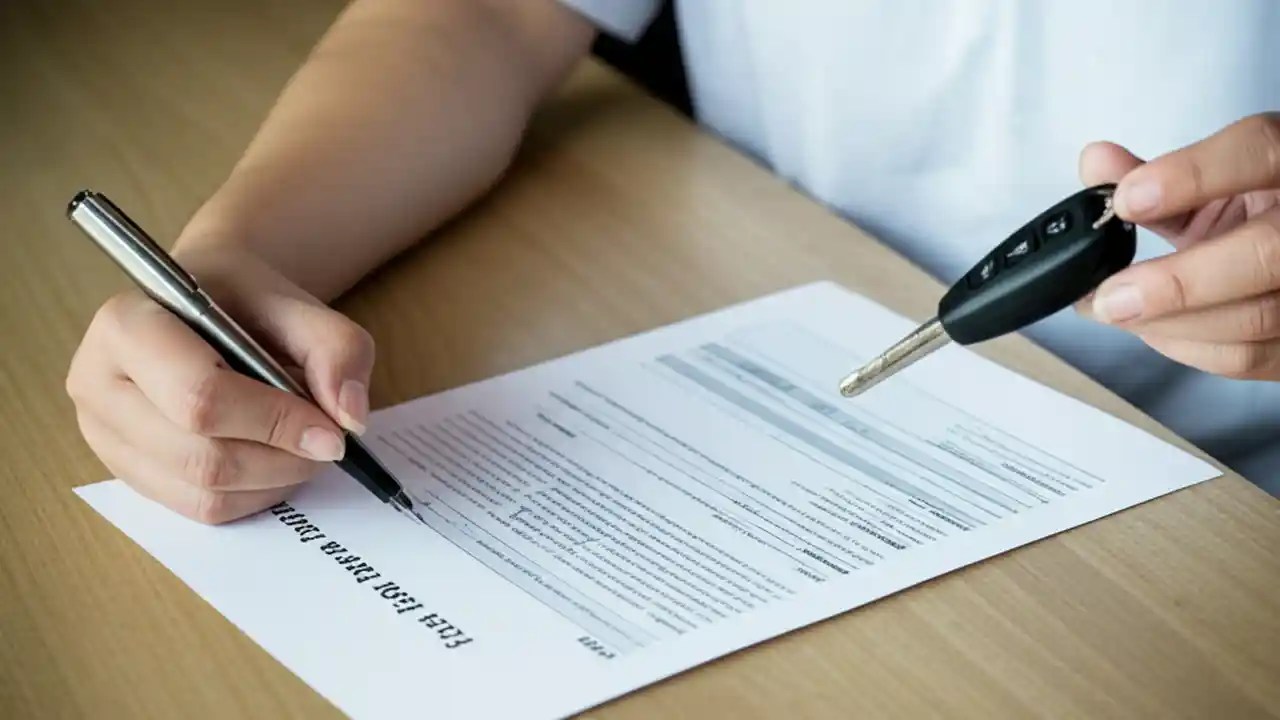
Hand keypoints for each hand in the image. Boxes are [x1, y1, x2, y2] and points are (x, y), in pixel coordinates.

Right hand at [66, 244, 374, 523]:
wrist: (208, 306)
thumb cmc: (245, 302)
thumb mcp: (298, 304)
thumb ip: (335, 348)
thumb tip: (349, 418)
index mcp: (127, 325)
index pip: (199, 397)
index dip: (275, 422)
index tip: (332, 432)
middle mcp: (98, 383)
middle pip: (200, 456)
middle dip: (281, 459)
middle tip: (327, 443)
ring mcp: (103, 435)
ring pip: (201, 492)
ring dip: (273, 481)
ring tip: (301, 445)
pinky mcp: (125, 471)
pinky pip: (198, 509)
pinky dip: (254, 495)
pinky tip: (274, 461)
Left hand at [1077, 112, 1279, 379]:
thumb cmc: (1254, 208)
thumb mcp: (1212, 182)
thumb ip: (1154, 174)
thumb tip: (1095, 162)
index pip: (1258, 153)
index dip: (1191, 176)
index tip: (1127, 200)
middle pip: (1265, 252)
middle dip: (1175, 283)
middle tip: (1109, 297)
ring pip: (1258, 317)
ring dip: (1171, 324)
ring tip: (1114, 313)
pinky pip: (1252, 357)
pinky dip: (1190, 347)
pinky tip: (1151, 329)